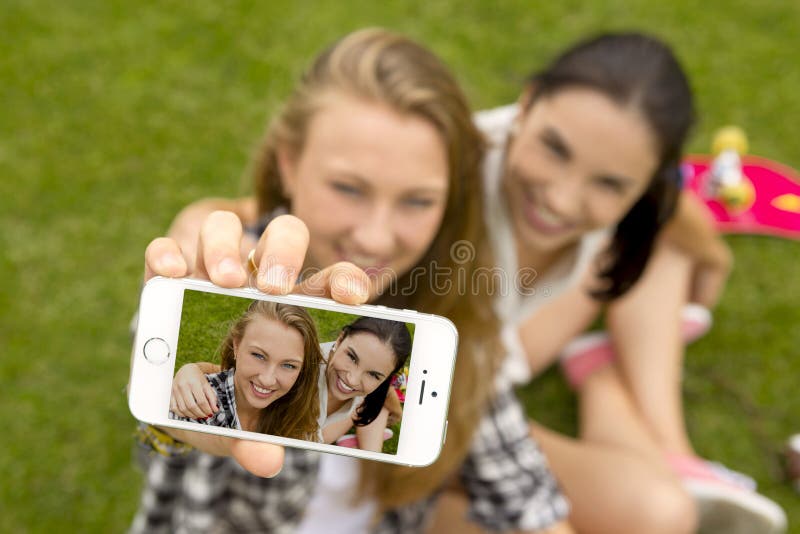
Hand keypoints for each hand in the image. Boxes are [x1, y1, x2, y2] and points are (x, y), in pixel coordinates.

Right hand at [143, 210, 371, 475]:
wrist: (170, 394)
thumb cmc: (219, 402)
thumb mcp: (236, 425)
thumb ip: (251, 440)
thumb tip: (269, 462)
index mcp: (292, 310)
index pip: (330, 280)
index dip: (345, 280)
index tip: (352, 298)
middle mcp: (255, 280)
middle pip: (281, 238)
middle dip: (282, 254)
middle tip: (274, 288)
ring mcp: (211, 269)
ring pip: (226, 228)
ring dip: (228, 248)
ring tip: (224, 282)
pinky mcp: (168, 271)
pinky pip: (171, 248)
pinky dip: (171, 252)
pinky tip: (172, 270)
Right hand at [170, 363, 218, 418]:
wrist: (186, 370)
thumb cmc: (197, 377)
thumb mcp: (206, 384)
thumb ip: (211, 397)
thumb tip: (215, 410)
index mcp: (193, 383)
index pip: (201, 400)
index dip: (207, 409)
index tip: (211, 413)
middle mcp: (183, 386)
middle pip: (191, 406)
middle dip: (200, 414)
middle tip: (205, 416)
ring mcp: (175, 391)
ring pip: (183, 408)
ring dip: (191, 415)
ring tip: (198, 416)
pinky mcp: (171, 394)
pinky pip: (174, 408)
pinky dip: (181, 414)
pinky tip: (188, 414)